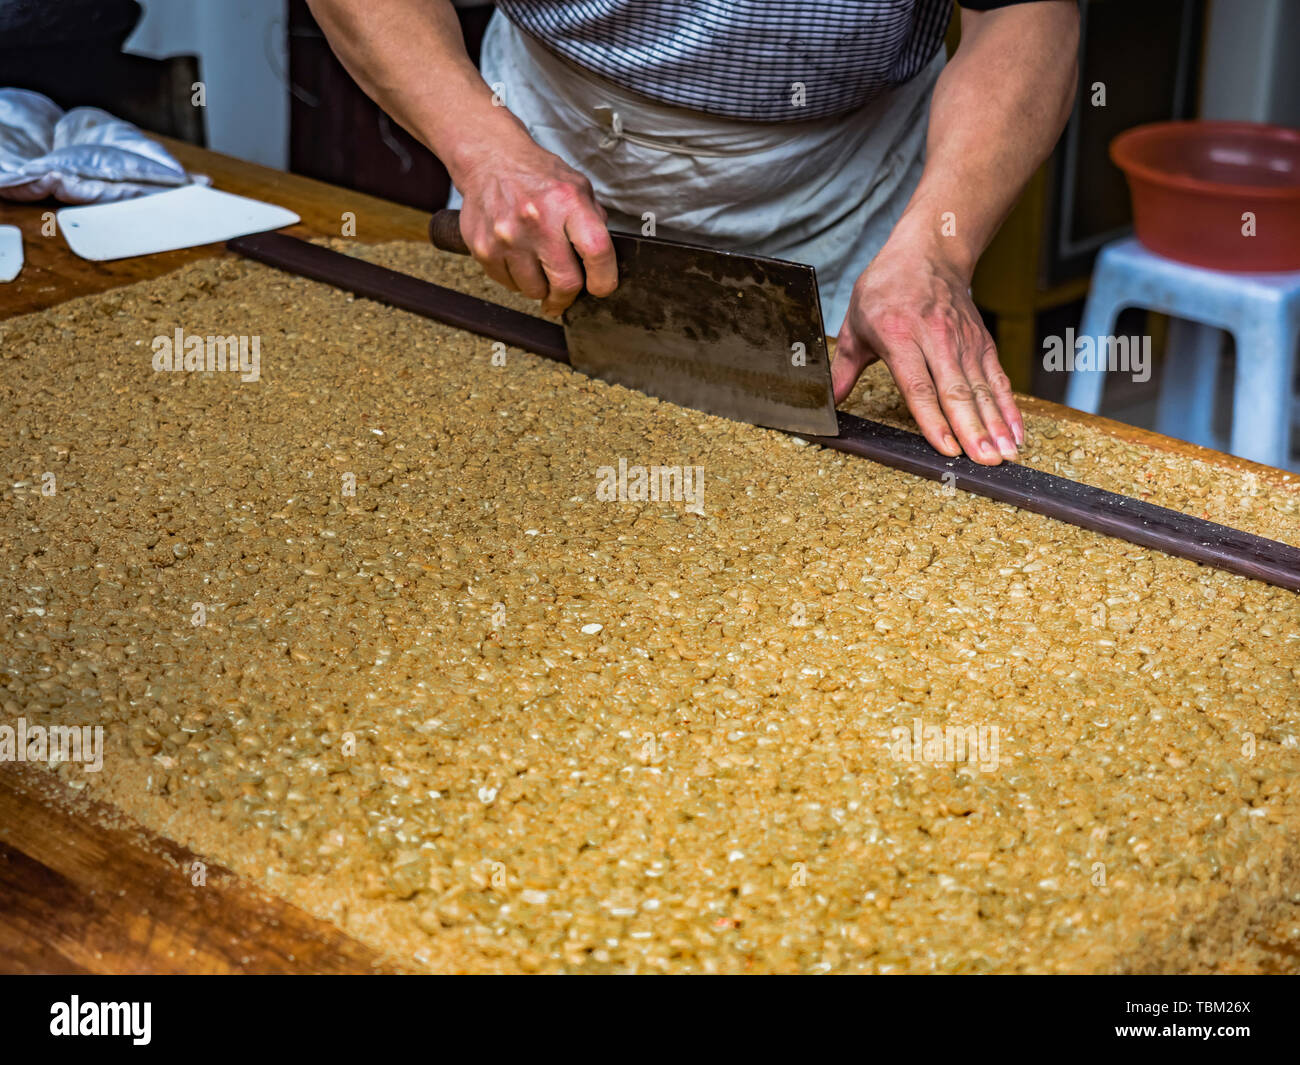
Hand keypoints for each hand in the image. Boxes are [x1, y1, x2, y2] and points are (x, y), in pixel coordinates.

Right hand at [452, 134, 616, 315]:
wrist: (489, 159)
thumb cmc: (536, 176)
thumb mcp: (577, 187)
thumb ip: (594, 222)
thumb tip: (603, 262)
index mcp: (567, 202)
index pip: (597, 252)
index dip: (604, 279)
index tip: (600, 287)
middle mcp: (537, 220)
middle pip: (565, 283)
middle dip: (568, 296)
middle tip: (566, 294)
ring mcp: (507, 237)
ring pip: (534, 291)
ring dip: (540, 287)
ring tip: (537, 265)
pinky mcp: (483, 249)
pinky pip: (508, 285)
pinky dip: (516, 280)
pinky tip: (517, 258)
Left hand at [832, 244, 1023, 464]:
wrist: (929, 252)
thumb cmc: (885, 289)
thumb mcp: (854, 324)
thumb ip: (843, 369)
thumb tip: (825, 404)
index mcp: (899, 335)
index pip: (918, 386)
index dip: (934, 419)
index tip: (947, 448)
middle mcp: (936, 338)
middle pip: (957, 391)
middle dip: (974, 430)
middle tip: (987, 461)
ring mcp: (963, 341)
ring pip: (982, 389)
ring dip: (997, 425)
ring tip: (1006, 456)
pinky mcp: (982, 342)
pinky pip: (997, 379)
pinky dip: (1009, 408)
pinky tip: (1017, 434)